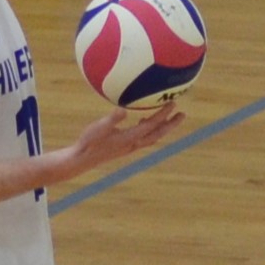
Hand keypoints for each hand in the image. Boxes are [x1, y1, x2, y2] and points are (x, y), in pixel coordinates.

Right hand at [70, 102, 184, 171]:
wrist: (82, 160)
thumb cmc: (89, 142)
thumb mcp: (99, 128)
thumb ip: (112, 119)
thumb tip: (124, 109)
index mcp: (129, 138)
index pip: (151, 125)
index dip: (163, 115)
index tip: (173, 104)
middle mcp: (133, 143)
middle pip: (158, 134)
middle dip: (171, 124)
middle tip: (182, 114)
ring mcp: (129, 146)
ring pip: (152, 137)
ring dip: (162, 128)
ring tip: (168, 118)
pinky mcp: (124, 147)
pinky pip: (142, 137)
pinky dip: (148, 128)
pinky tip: (143, 121)